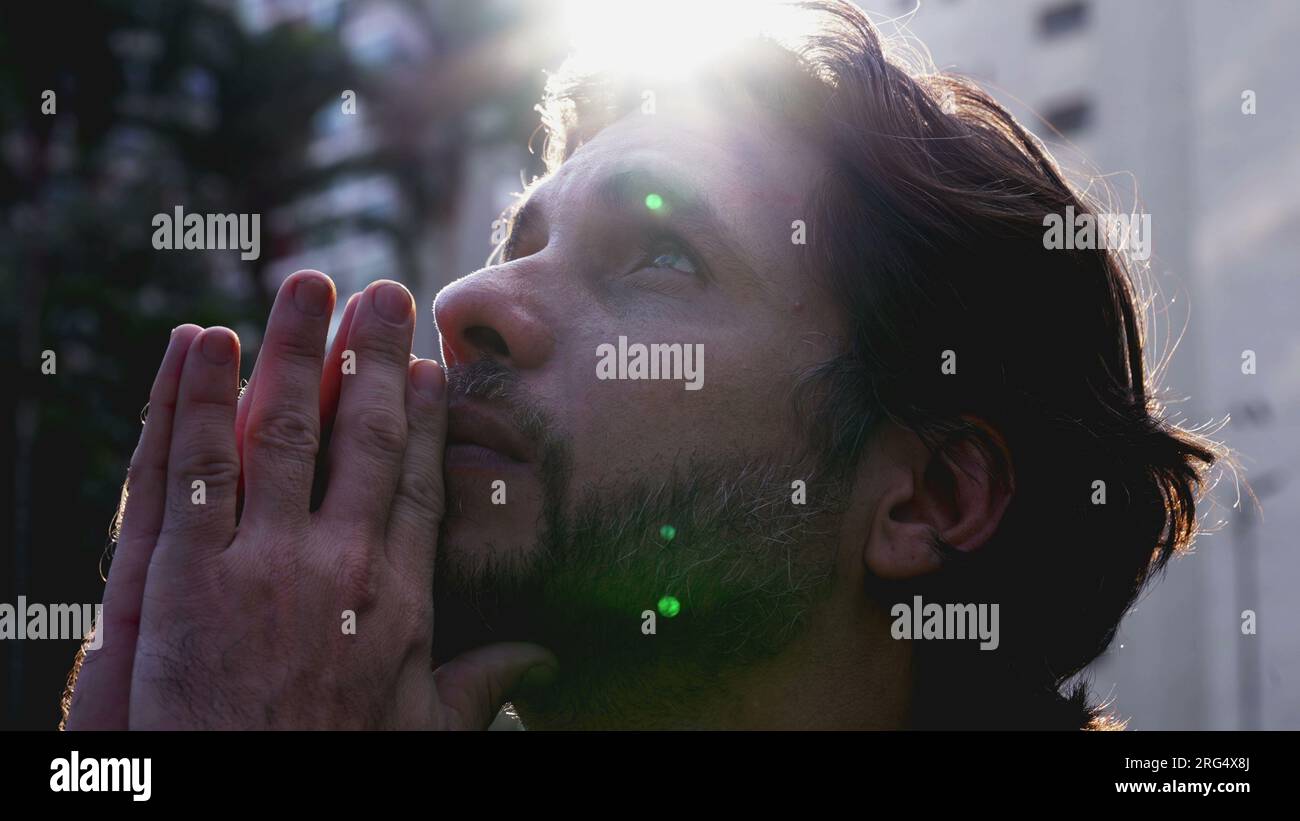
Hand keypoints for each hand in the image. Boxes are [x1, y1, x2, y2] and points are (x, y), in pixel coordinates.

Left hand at [67, 271, 555, 728]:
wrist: (239, 813)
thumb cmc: (334, 771)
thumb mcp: (421, 731)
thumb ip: (480, 682)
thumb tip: (545, 657)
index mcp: (398, 596)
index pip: (418, 481)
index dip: (425, 415)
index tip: (429, 366)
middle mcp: (337, 564)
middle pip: (361, 437)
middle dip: (371, 356)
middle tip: (382, 291)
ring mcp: (260, 565)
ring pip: (280, 430)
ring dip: (292, 349)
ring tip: (304, 283)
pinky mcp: (185, 577)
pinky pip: (192, 468)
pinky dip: (196, 399)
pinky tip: (205, 342)